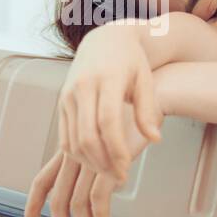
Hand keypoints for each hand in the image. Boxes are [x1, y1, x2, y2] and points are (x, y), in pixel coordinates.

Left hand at [23, 100, 162, 216]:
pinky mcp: (109, 163)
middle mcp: (75, 157)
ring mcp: (91, 160)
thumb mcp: (108, 140)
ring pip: (76, 204)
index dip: (32, 204)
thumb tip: (106, 185)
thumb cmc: (131, 117)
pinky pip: (97, 197)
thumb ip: (99, 159)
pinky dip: (100, 216)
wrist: (149, 95)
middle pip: (57, 199)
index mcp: (70, 151)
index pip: (43, 180)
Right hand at [57, 22, 162, 182]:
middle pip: (87, 135)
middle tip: (120, 177)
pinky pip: (65, 136)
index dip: (116, 149)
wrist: (104, 39)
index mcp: (107, 79)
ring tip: (109, 172)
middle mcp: (83, 87)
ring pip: (73, 140)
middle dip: (103, 162)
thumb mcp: (145, 80)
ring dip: (90, 162)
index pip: (108, 121)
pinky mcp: (62, 102)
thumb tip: (154, 139)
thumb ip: (147, 110)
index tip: (127, 169)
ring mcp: (68, 95)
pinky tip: (95, 161)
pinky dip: (78, 154)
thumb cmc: (130, 61)